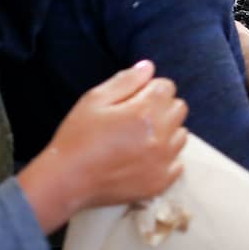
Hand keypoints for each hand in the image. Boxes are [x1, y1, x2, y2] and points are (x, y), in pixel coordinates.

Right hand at [18, 61, 188, 232]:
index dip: (149, 88)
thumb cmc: (77, 136)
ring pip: (181, 135)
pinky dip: (166, 158)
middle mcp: (160, 136)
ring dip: (166, 132)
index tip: (133, 98)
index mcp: (145, 112)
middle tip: (137, 116)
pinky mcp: (161, 182)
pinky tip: (144, 158)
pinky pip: (178, 163)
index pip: (167, 86)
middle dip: (162, 106)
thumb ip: (125, 80)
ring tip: (140, 138)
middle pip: (179, 108)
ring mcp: (163, 161)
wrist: (67, 181)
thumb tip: (148, 67)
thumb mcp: (94, 100)